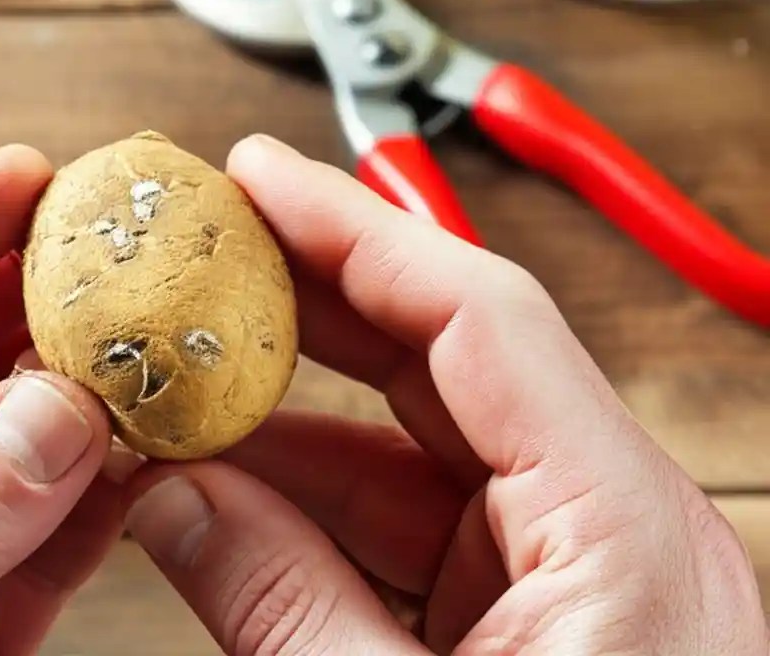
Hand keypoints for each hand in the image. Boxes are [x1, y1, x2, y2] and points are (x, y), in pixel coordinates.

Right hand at [123, 136, 769, 654]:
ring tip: (179, 384)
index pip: (476, 318)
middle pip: (441, 363)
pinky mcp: (525, 627)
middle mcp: (607, 532)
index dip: (355, 231)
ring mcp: (565, 579)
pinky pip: (400, 533)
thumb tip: (172, 499)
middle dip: (308, 304)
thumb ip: (275, 606)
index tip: (260, 183)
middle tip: (202, 259)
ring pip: (408, 452)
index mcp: (622, 531)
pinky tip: (219, 489)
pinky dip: (307, 507)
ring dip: (286, 419)